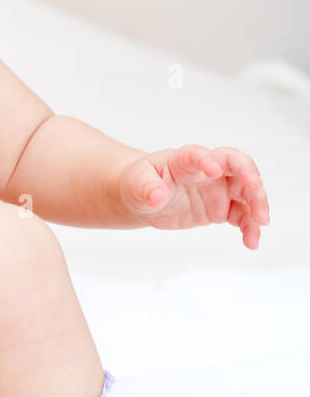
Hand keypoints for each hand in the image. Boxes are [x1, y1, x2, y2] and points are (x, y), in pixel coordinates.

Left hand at [116, 144, 270, 249]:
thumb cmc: (140, 182)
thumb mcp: (136, 183)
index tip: (213, 171)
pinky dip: (250, 228)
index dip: (208, 160)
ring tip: (260, 224)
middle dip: (249, 175)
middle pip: (236, 165)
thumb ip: (147, 187)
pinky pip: (242, 216)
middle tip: (256, 190)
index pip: (200, 154)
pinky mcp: (222, 209)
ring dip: (257, 205)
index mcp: (185, 160)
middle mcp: (208, 171)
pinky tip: (251, 242)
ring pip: (246, 191)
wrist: (144, 198)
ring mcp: (218, 189)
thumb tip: (157, 196)